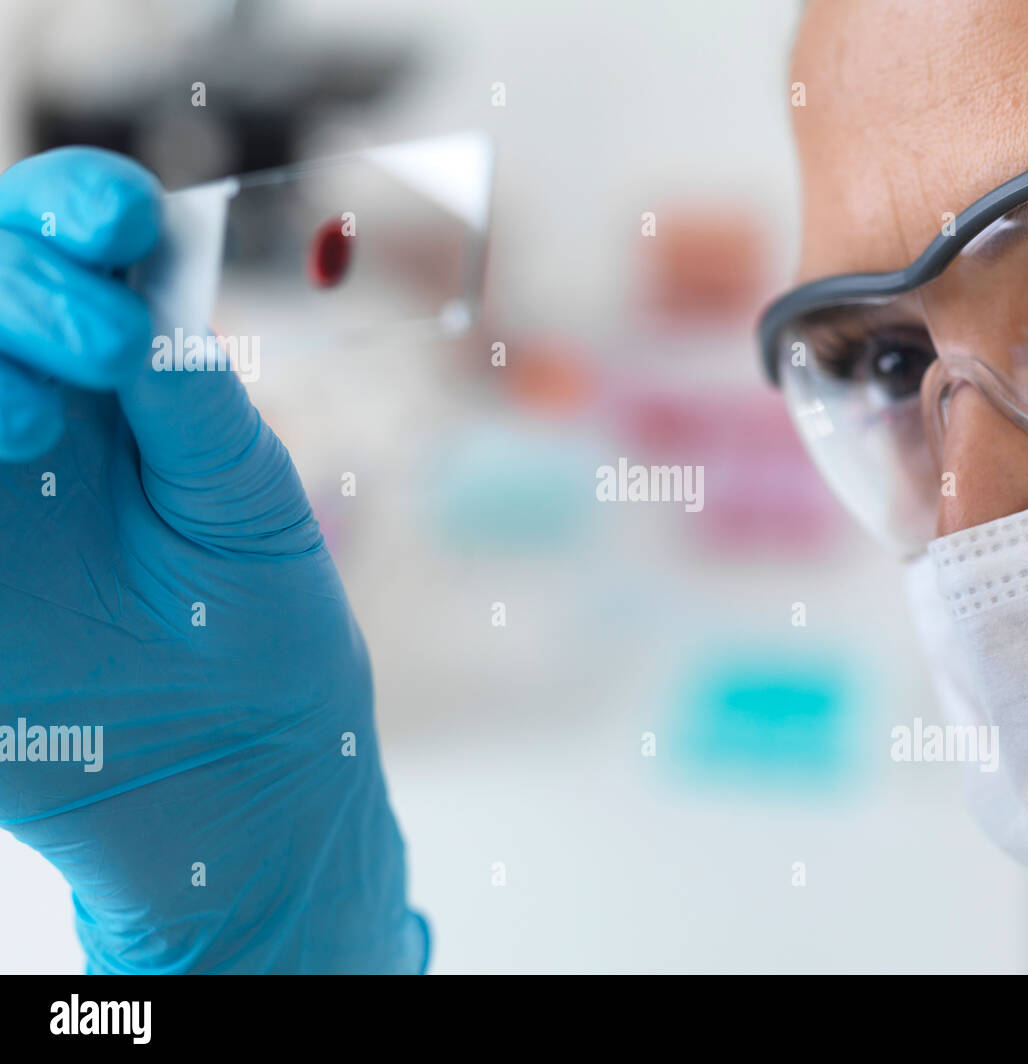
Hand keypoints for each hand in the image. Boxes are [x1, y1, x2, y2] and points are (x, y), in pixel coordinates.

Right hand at [0, 147, 426, 972]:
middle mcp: (22, 407)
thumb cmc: (256, 619)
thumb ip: (190, 408)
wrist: (228, 761)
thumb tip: (146, 317)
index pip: (65, 243)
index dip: (76, 207)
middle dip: (19, 287)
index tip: (120, 221)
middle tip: (106, 347)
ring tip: (32, 428)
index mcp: (110, 370)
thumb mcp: (245, 501)